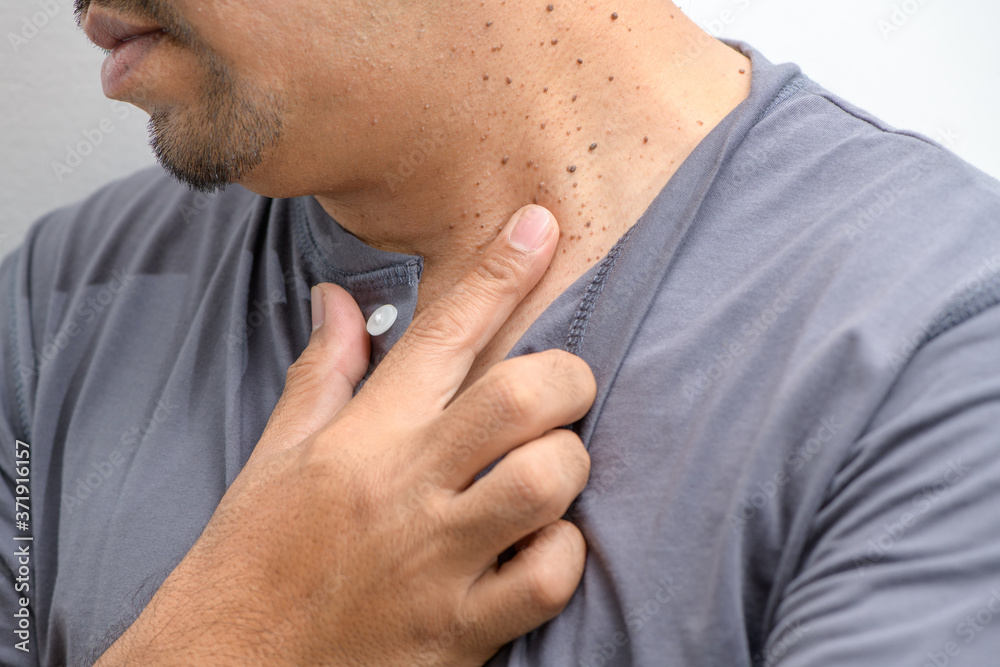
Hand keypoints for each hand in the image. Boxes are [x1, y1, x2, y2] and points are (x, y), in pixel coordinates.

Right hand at [95, 205, 596, 665]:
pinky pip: (549, 579)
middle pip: (521, 398)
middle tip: (562, 389)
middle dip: (566, 378)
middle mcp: (406, 489)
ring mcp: (438, 562)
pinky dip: (561, 556)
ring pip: (548, 482)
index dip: (501, 269)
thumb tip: (338, 297)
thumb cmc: (253, 557)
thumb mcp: (278, 454)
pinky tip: (537, 549)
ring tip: (548, 472)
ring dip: (567, 467)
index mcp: (363, 437)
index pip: (443, 332)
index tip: (539, 226)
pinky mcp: (462, 631)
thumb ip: (322, 371)